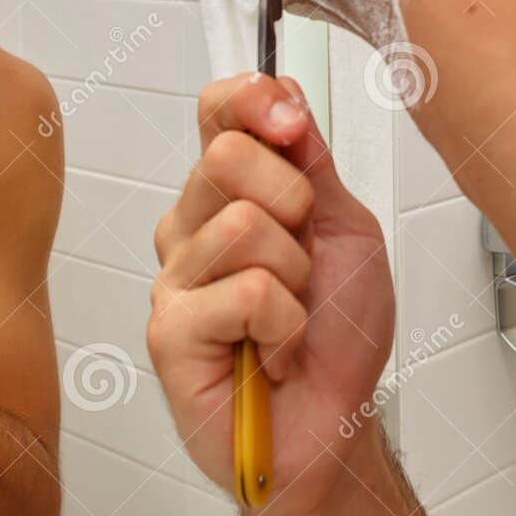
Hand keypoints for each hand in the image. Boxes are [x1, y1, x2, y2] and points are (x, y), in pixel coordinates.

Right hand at [147, 73, 393, 515]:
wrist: (335, 429)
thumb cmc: (338, 338)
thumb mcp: (347, 230)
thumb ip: (312, 161)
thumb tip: (283, 86)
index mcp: (230, 193)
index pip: (216, 113)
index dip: (250, 101)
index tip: (291, 124)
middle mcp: (191, 226)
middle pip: (229, 157)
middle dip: (296, 208)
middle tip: (305, 267)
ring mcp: (173, 277)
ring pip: (242, 225)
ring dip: (296, 282)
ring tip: (289, 321)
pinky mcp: (168, 329)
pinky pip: (246, 293)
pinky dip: (284, 328)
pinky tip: (272, 354)